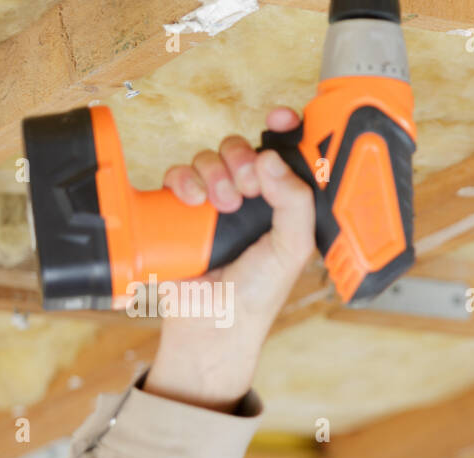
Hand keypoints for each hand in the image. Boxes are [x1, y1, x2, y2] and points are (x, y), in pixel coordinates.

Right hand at [139, 107, 315, 411]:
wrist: (211, 324)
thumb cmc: (257, 295)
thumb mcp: (291, 249)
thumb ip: (293, 203)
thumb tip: (273, 160)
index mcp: (285, 206)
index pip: (287, 156)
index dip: (285, 129)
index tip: (280, 117)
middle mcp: (254, 201)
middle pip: (245, 149)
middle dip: (244, 160)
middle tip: (247, 187)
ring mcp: (217, 204)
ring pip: (212, 158)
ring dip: (215, 174)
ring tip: (221, 206)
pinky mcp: (183, 210)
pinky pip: (180, 174)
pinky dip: (184, 180)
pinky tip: (193, 202)